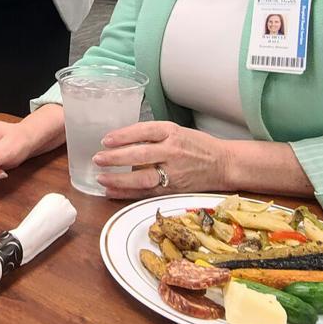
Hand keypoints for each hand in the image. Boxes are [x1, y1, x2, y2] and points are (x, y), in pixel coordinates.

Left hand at [92, 121, 228, 198]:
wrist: (224, 164)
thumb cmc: (198, 145)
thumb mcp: (176, 131)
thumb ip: (153, 135)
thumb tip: (122, 141)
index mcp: (172, 133)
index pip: (143, 131)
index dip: (123, 135)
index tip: (106, 139)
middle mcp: (173, 151)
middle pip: (140, 155)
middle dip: (116, 158)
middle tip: (98, 158)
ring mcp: (173, 172)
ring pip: (142, 178)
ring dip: (119, 179)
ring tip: (101, 177)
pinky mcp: (173, 189)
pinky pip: (147, 192)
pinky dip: (127, 192)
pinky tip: (112, 191)